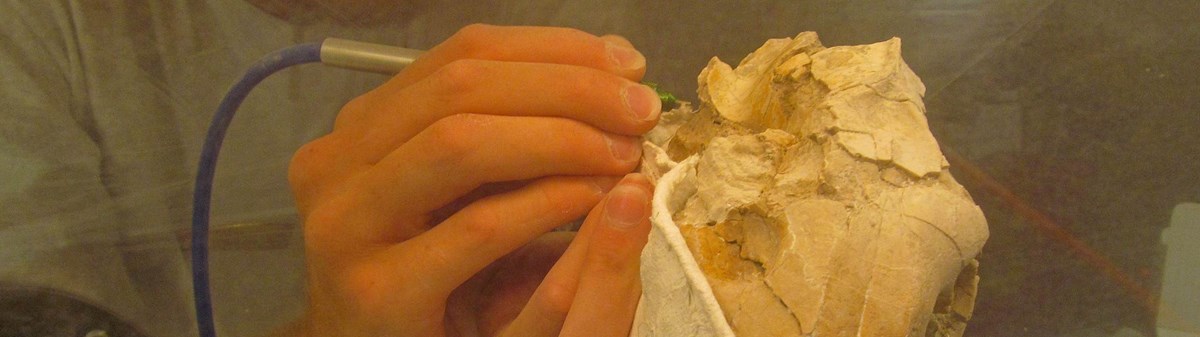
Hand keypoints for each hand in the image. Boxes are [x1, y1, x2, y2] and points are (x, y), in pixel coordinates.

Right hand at [285, 24, 660, 335]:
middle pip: (463, 86)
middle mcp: (335, 162)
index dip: (555, 50)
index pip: (464, 52)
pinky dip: (547, 204)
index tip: (629, 67)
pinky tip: (594, 199)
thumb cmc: (436, 275)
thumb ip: (513, 130)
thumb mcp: (465, 191)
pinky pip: (478, 227)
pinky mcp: (379, 290)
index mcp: (362, 126)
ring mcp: (348, 226)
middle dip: (568, 89)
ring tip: (621, 155)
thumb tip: (610, 66)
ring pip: (461, 143)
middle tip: (639, 111)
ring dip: (560, 139)